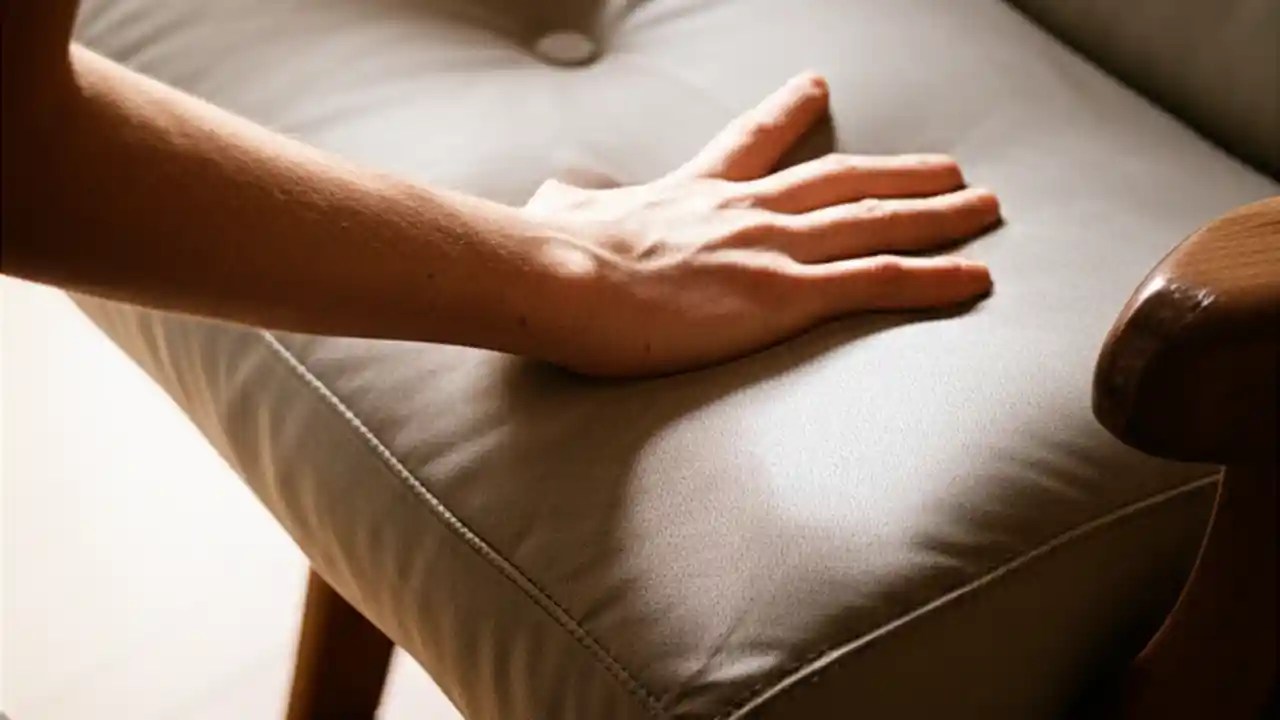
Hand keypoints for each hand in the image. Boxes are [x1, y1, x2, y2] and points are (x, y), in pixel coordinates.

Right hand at [523, 72, 1000, 376]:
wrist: (565, 276)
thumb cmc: (558, 253)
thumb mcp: (560, 214)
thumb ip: (567, 202)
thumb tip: (543, 198)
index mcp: (696, 192)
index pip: (751, 143)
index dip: (788, 114)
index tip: (817, 88)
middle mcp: (749, 211)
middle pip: (843, 179)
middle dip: (901, 172)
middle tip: (948, 167)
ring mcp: (774, 248)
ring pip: (876, 221)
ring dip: (939, 213)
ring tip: (985, 207)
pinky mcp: (787, 294)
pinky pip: (878, 280)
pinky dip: (934, 276)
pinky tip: (975, 277)